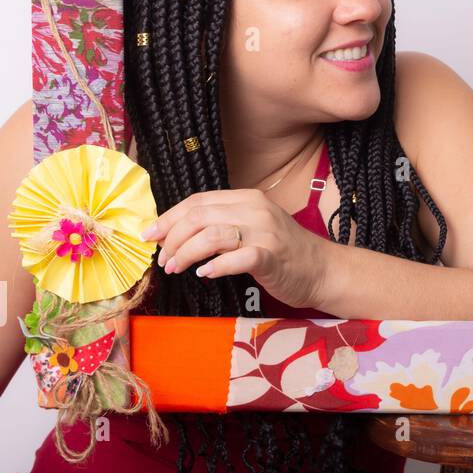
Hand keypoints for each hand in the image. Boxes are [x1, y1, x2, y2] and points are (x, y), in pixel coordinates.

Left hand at [143, 188, 331, 311]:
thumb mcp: (252, 227)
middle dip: (173, 238)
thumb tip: (175, 234)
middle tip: (164, 260)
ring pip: (212, 235)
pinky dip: (216, 266)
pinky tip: (206, 274)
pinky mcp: (272, 256)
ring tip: (176, 269)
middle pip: (200, 216)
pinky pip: (237, 258)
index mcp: (247, 198)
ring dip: (187, 253)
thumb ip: (221, 224)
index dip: (169, 218)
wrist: (322, 269)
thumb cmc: (283, 252)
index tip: (150, 236)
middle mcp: (256, 209)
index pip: (198, 201)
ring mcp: (266, 232)